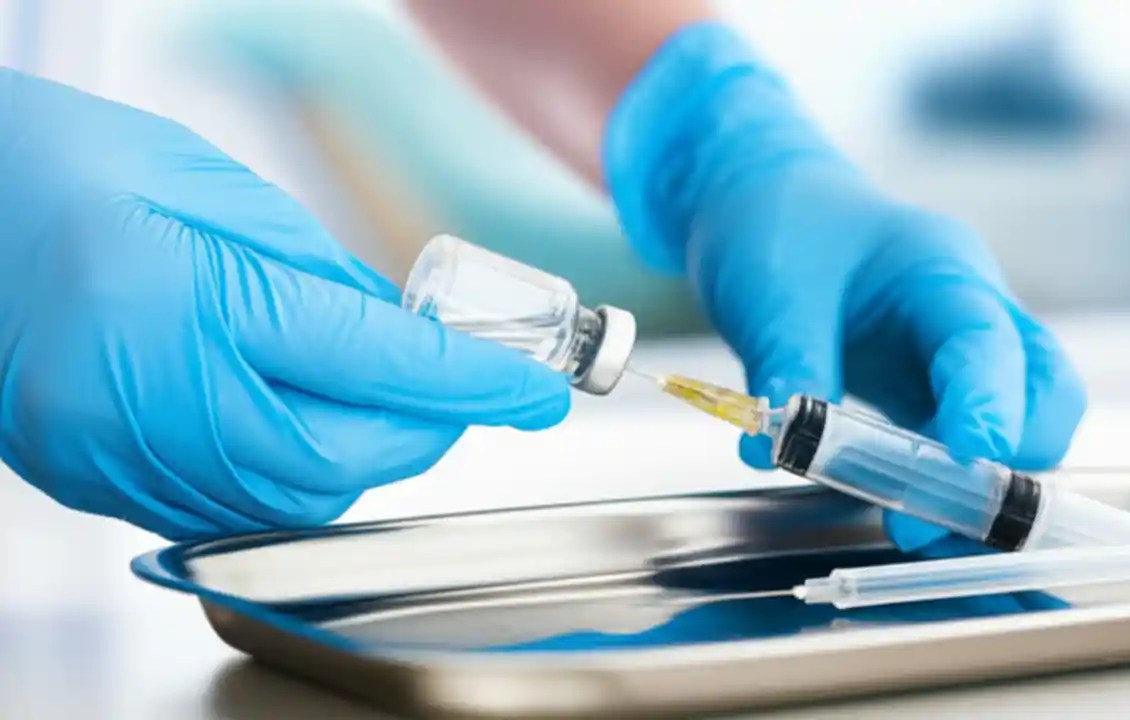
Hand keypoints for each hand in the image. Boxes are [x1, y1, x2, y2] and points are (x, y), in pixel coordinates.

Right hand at [0, 70, 568, 538]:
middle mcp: (155, 399)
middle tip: (464, 389)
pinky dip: (298, 472)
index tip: (538, 393)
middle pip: (345, 453)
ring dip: (370, 455)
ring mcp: (121, 454)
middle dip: (427, 428)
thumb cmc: (59, 169)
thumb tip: (401, 332)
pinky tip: (310, 423)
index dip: (474, 383)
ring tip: (395, 403)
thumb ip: (318, 273)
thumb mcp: (213, 191)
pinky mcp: (101, 479)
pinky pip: (234, 504)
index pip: (378, 364)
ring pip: (297, 497)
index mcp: (189, 302)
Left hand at [605, 23, 1085, 551]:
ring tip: (914, 531)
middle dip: (1016, 460)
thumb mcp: (768, 293)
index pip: (988, 341)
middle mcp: (973, 311)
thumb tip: (774, 449)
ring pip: (1018, 426)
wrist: (763, 206)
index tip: (969, 463)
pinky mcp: (931, 391)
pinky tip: (901, 514)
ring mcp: (959, 354)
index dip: (989, 406)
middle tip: (940, 515)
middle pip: (1046, 391)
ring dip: (979, 487)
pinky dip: (943, 487)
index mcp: (941, 268)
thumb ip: (785, 366)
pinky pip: (961, 446)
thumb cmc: (778, 227)